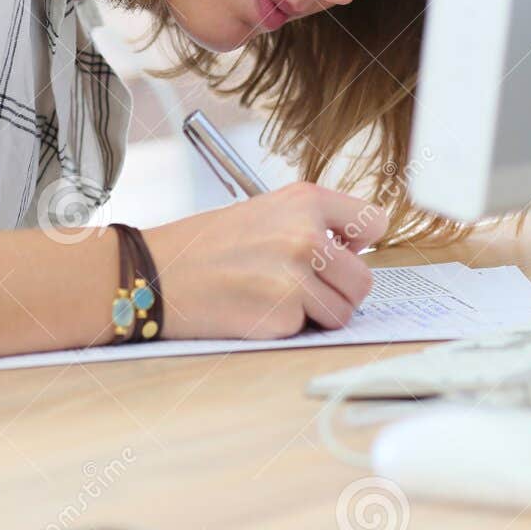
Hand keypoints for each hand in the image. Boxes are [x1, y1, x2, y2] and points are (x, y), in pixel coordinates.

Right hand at [143, 181, 387, 340]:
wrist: (155, 273)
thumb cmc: (207, 246)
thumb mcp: (263, 213)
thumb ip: (310, 225)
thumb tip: (358, 250)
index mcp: (304, 200)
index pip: (375, 221)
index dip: (360, 244)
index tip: (344, 252)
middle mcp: (306, 233)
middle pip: (365, 278)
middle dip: (342, 290)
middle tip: (308, 288)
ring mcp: (296, 275)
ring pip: (344, 310)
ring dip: (319, 314)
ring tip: (278, 298)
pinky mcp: (284, 314)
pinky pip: (309, 329)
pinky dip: (288, 327)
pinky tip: (256, 309)